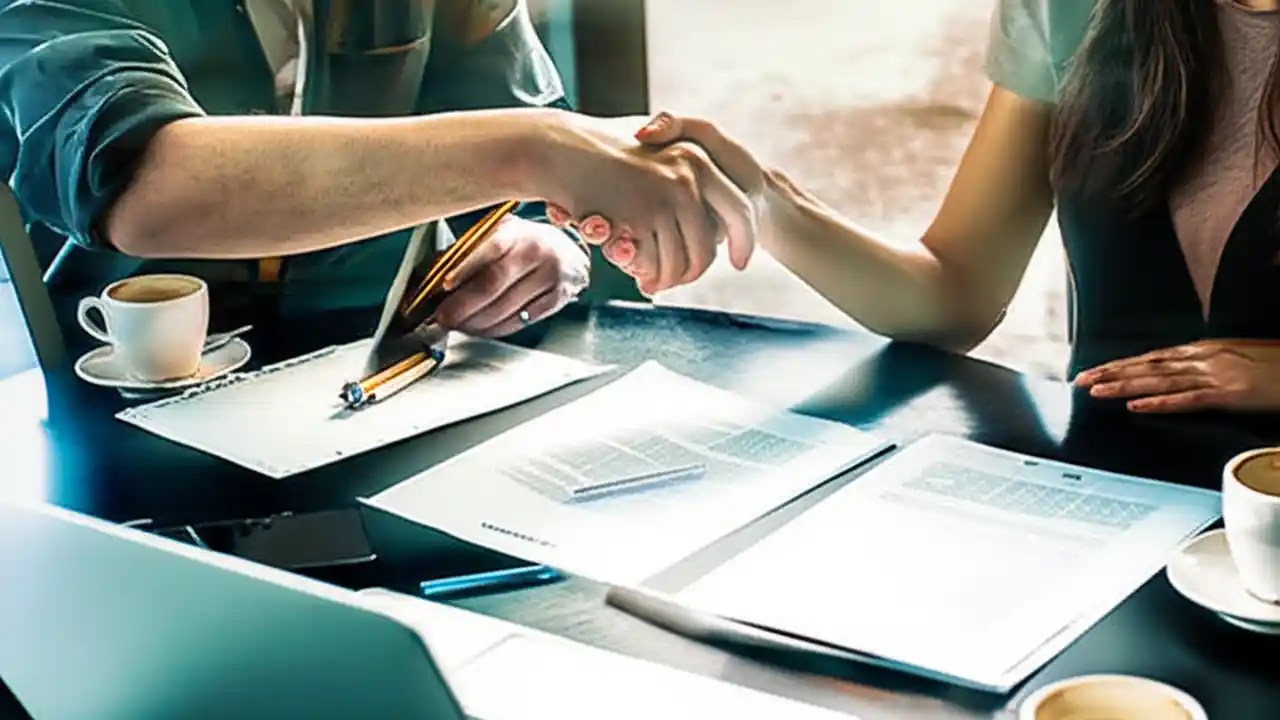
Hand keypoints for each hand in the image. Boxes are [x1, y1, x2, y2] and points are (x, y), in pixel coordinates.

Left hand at [432, 216, 588, 337]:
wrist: (570, 253)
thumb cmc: (526, 243)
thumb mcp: (500, 233)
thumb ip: (469, 249)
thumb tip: (433, 274)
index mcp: (519, 232)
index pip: (488, 250)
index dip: (463, 270)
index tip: (443, 285)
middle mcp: (537, 253)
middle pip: (493, 285)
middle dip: (463, 305)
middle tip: (444, 316)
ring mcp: (550, 279)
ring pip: (505, 309)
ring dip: (475, 322)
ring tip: (457, 324)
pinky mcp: (557, 302)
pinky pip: (519, 322)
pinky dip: (494, 329)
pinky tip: (480, 328)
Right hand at [534, 111, 756, 293]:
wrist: (558, 149)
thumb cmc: (601, 148)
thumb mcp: (654, 146)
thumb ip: (682, 167)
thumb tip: (710, 201)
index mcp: (699, 159)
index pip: (741, 212)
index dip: (743, 242)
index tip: (740, 263)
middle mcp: (689, 177)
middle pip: (708, 247)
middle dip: (694, 273)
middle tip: (677, 282)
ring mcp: (665, 196)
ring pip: (681, 262)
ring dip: (666, 278)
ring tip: (651, 280)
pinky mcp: (640, 215)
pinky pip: (655, 262)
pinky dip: (647, 275)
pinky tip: (638, 275)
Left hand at [1073, 340, 1279, 413]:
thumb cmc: (1276, 368)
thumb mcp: (1236, 360)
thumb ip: (1207, 366)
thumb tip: (1179, 372)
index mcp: (1204, 350)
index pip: (1152, 358)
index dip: (1120, 365)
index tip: (1093, 371)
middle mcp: (1205, 358)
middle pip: (1148, 366)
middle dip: (1111, 373)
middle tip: (1079, 381)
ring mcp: (1217, 375)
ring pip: (1160, 381)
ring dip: (1125, 387)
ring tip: (1096, 392)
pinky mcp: (1231, 394)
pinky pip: (1190, 399)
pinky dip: (1161, 403)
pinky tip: (1138, 407)